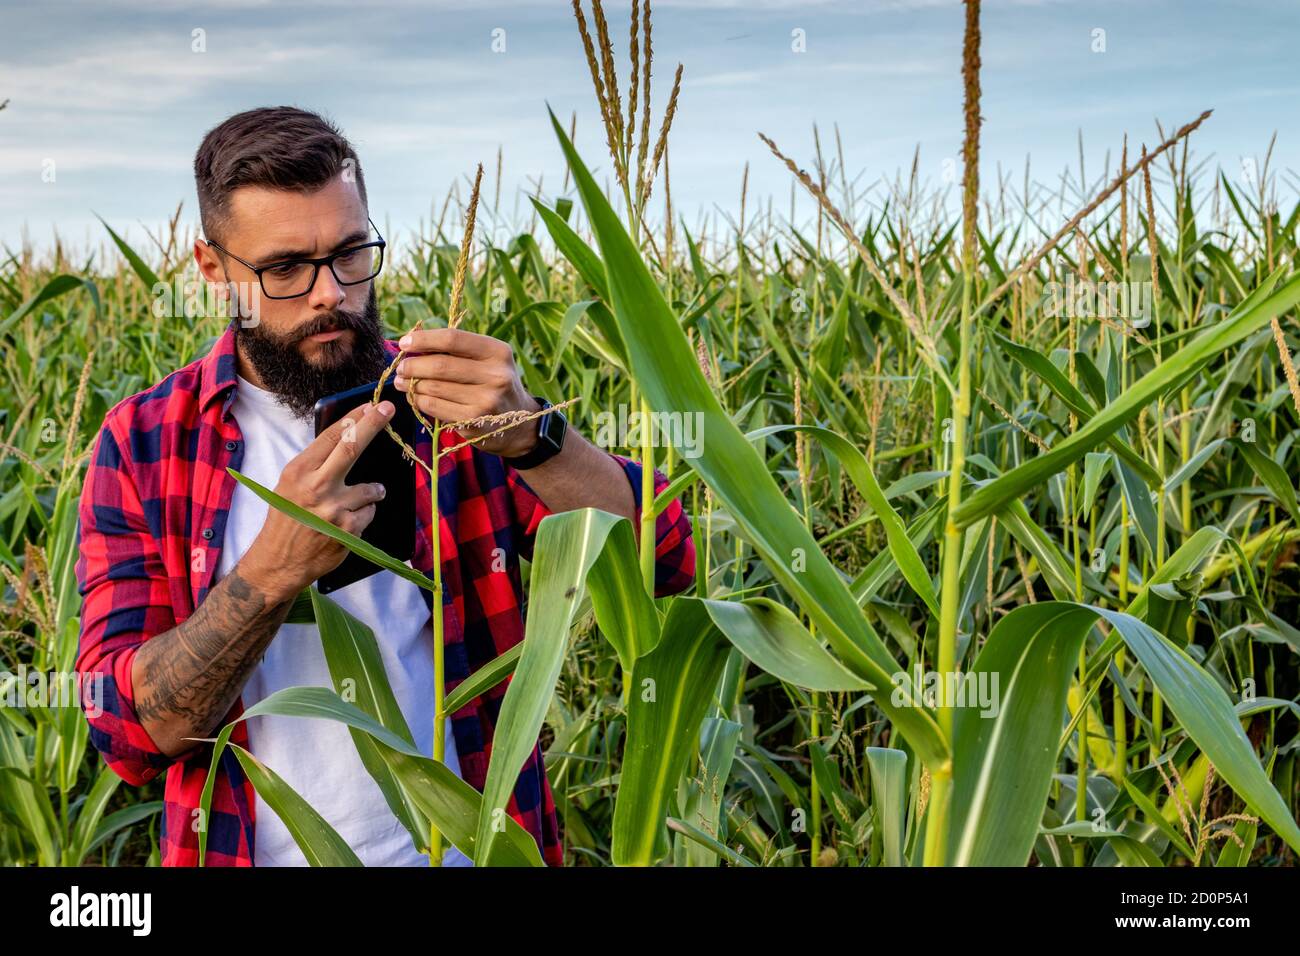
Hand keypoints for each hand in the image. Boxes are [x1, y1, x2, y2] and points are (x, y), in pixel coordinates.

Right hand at [241, 399, 394, 600]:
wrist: (279, 561)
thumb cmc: (286, 518)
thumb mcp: (290, 484)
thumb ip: (316, 464)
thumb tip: (349, 435)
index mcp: (298, 471)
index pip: (331, 437)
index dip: (354, 418)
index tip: (370, 405)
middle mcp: (315, 486)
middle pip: (351, 447)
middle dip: (373, 424)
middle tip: (388, 409)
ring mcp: (333, 508)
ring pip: (371, 488)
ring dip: (372, 492)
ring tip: (353, 502)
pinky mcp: (348, 529)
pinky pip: (370, 512)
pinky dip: (364, 514)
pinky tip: (346, 522)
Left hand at [393, 328, 539, 456]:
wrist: (519, 424)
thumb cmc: (493, 383)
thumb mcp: (487, 360)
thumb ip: (456, 349)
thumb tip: (412, 340)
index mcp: (498, 352)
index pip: (453, 339)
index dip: (424, 340)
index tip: (405, 343)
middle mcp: (496, 376)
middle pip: (440, 365)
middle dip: (413, 365)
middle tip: (401, 367)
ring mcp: (485, 401)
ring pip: (434, 388)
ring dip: (411, 384)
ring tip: (403, 382)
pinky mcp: (474, 421)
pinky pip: (435, 407)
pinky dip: (420, 400)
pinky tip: (416, 397)